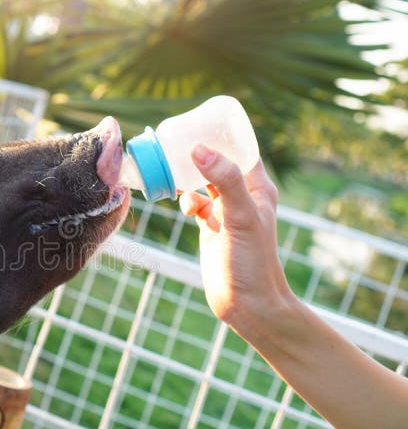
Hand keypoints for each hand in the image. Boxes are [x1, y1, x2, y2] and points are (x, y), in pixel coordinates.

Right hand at [179, 146, 293, 335]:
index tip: (197, 123)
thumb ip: (224, 182)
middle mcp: (243, 196)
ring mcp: (226, 212)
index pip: (241, 148)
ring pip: (203, 182)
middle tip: (174, 142)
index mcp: (257, 187)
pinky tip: (183, 205)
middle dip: (198, 152)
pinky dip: (186, 201)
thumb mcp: (240, 217)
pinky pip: (195, 204)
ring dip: (187, 176)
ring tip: (170, 168)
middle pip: (218, 162)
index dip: (221, 134)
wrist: (247, 305)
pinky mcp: (211, 228)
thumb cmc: (251, 262)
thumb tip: (199, 150)